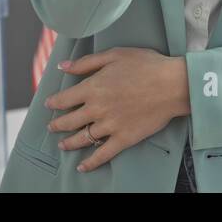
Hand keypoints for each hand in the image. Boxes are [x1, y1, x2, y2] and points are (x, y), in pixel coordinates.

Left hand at [45, 47, 189, 171]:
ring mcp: (110, 125)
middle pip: (69, 121)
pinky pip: (103, 154)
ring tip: (63, 145)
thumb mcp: (115, 55)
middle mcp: (97, 108)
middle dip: (57, 125)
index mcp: (93, 87)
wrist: (172, 84)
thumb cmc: (146, 65)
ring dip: (69, 143)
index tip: (49, 105)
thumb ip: (86, 62)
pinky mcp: (124, 138)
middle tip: (52, 127)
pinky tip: (83, 166)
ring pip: (82, 138)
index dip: (54, 103)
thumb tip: (63, 66)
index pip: (64, 99)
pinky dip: (91, 162)